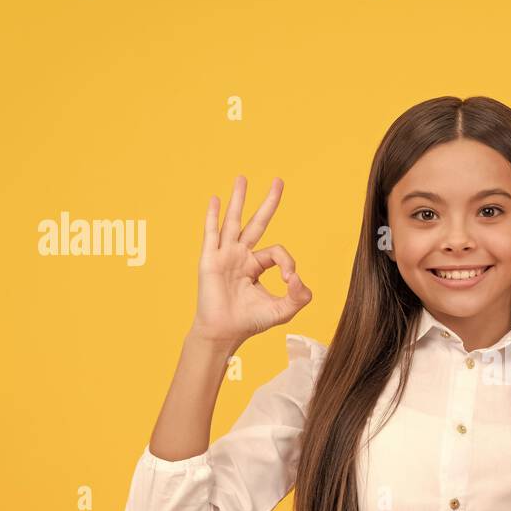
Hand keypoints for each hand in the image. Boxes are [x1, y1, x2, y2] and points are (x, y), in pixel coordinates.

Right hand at [188, 174, 311, 346]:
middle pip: (257, 223)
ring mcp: (225, 256)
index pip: (277, 252)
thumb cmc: (250, 322)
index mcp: (257, 265)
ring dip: (238, 199)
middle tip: (279, 181)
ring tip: (242, 178)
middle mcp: (241, 256)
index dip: (288, 263)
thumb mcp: (283, 310)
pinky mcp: (210, 260)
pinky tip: (216, 200)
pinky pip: (212, 234)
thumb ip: (299, 296)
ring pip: (234, 222)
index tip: (290, 281)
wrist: (225, 333)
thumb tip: (300, 279)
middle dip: (269, 202)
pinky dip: (213, 216)